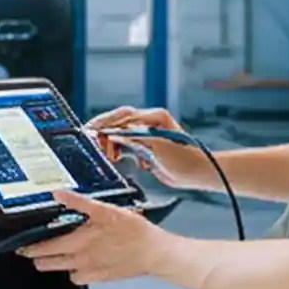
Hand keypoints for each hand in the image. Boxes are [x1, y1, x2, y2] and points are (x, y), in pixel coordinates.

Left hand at [18, 190, 166, 284]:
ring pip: (62, 271)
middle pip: (47, 263)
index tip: (20, 245)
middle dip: (38, 256)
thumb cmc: (133, 231)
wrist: (154, 252)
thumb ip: (79, 203)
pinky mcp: (100, 277)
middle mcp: (80, 260)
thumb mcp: (106, 210)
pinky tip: (78, 262)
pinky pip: (78, 278)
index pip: (44, 248)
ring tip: (53, 254)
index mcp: (77, 243)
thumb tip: (59, 194)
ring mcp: (89, 270)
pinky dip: (75, 271)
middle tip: (32, 250)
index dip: (29, 247)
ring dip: (55, 263)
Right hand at [85, 106, 210, 189]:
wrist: (198, 173)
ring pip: (120, 133)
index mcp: (154, 117)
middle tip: (97, 146)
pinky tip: (120, 157)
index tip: (90, 130)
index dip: (105, 122)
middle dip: (105, 133)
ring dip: (112, 144)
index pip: (123, 115)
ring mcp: (147, 133)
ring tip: (111, 156)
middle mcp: (149, 122)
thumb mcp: (156, 146)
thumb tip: (112, 134)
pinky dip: (120, 150)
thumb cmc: (184, 159)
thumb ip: (133, 138)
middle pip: (119, 122)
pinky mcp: (146, 145)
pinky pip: (126, 143)